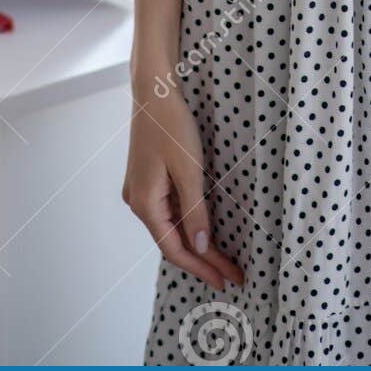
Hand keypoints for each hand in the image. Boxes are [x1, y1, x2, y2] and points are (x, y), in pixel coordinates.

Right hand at [123, 87, 243, 292]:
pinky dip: (188, 223)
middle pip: (173, 241)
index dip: (200, 267)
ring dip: (197, 242)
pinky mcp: (148, 179)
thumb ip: (194, 210)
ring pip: (172, 226)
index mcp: (144, 203)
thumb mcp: (188, 169)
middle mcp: (138, 201)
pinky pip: (170, 210)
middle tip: (231, 274)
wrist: (153, 90)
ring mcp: (141, 190)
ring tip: (223, 258)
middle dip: (203, 259)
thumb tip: (199, 246)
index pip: (174, 249)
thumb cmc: (170, 125)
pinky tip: (204, 230)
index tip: (225, 279)